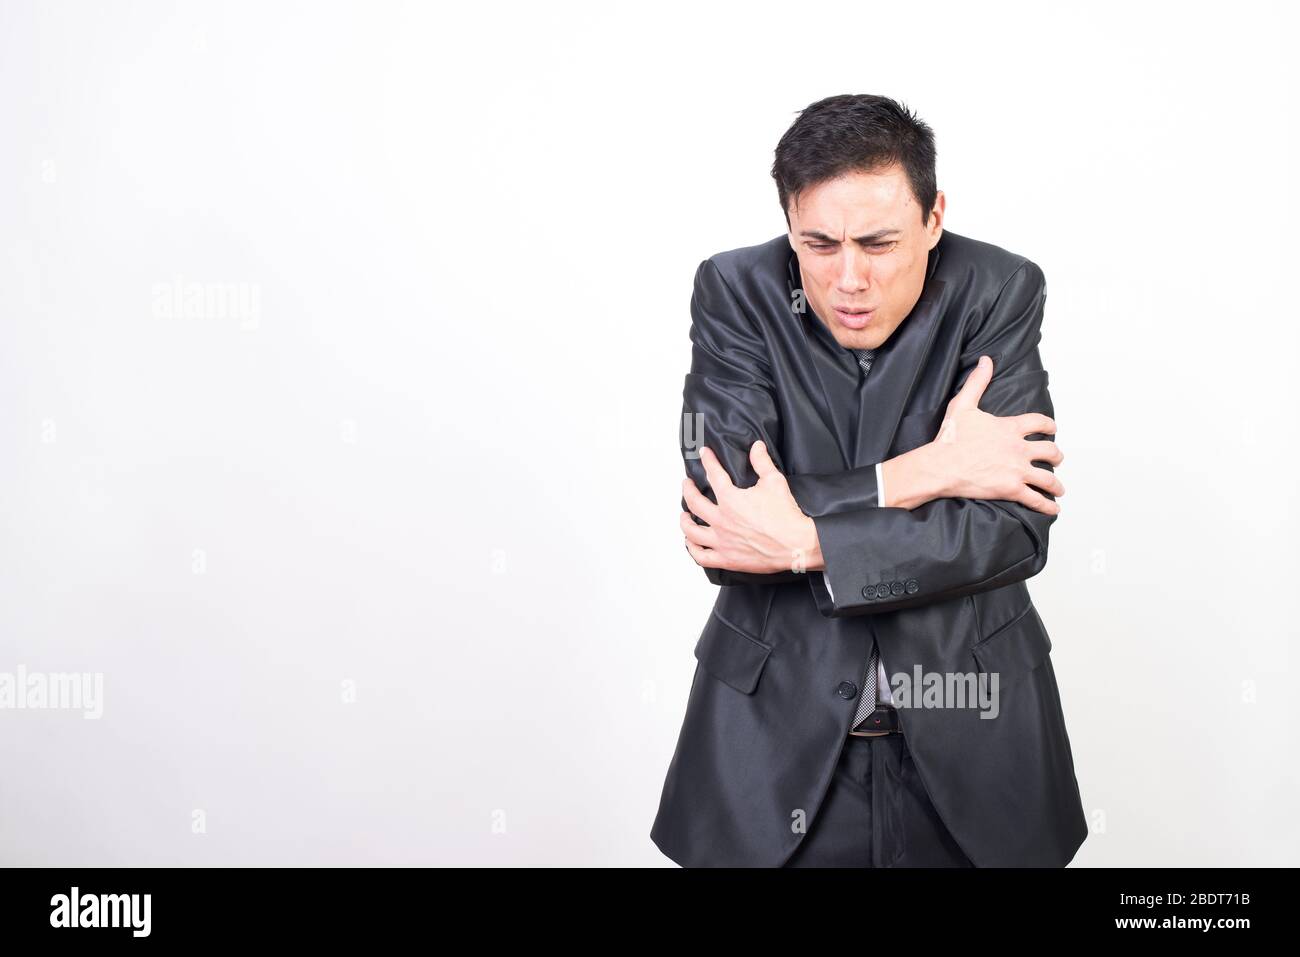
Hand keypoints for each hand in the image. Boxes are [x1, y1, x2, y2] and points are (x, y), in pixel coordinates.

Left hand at [680, 441, 823, 573]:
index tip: (704, 454)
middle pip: (694, 503)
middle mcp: (721, 520)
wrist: (796, 544)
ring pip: (691, 532)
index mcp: (731, 500)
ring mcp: (722, 541)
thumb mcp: (775, 481)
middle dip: (688, 490)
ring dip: (684, 521)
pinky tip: (690, 544)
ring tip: (684, 516)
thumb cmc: (786, 516)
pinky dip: (692, 550)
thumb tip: (756, 447)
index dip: (708, 461)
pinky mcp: (727, 559)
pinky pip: (701, 556)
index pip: (714, 475)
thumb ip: (762, 462)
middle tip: (687, 484)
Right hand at [900, 355, 1064, 514]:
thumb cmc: (950, 439)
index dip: (1050, 426)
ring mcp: (1017, 471)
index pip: (1040, 423)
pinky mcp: (1011, 489)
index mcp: (1010, 428)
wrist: (941, 466)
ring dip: (1056, 484)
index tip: (1053, 429)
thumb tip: (986, 360)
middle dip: (1057, 456)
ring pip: (1048, 478)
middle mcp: (1018, 449)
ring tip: (1058, 489)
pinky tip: (1054, 509)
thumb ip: (978, 382)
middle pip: (1051, 451)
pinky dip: (1048, 505)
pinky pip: (1036, 499)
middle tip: (1057, 460)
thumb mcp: (963, 405)